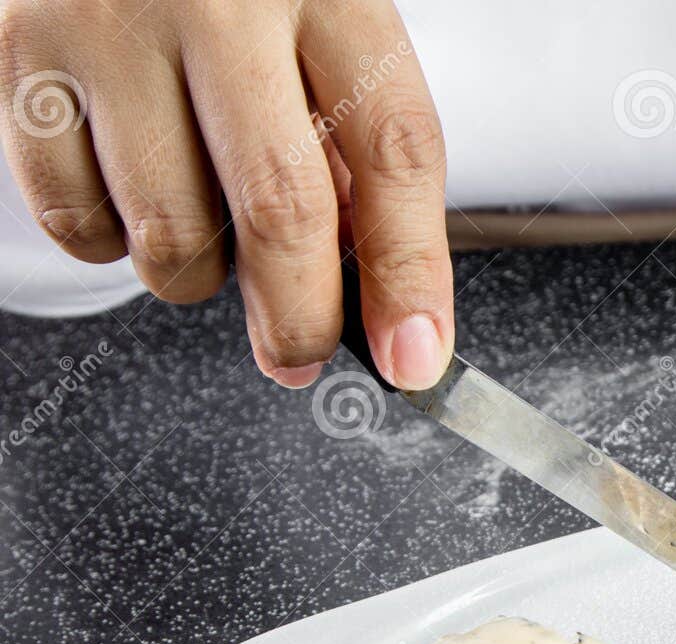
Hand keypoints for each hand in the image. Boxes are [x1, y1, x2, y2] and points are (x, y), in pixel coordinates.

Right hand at [0, 0, 452, 388]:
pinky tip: (130, 186)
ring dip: (199, 275)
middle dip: (298, 317)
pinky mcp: (20, 56)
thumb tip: (374, 301)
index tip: (416, 356)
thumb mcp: (318, 30)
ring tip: (205, 221)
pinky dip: (112, 241)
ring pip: (172, 235)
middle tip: (297, 354)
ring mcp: (109, 25)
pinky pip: (76, 220)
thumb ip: (349, 149)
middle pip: (280, 209)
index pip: (394, 150)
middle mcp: (218, 0)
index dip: (411, 274)